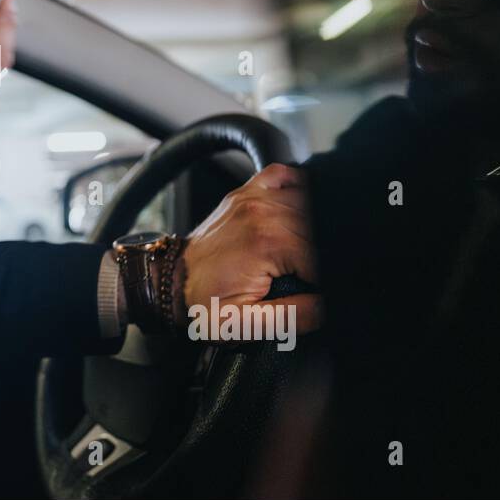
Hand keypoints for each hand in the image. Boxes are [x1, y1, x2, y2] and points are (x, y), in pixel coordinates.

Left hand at [177, 163, 320, 331]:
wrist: (172, 282)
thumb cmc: (205, 303)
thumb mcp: (248, 323)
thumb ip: (293, 315)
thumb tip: (326, 304)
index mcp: (268, 243)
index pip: (324, 256)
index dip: (323, 279)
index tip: (310, 291)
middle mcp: (263, 213)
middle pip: (320, 228)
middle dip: (318, 255)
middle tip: (300, 276)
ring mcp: (253, 198)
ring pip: (310, 201)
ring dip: (313, 227)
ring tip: (297, 254)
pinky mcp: (246, 193)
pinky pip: (283, 176)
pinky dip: (297, 188)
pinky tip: (297, 213)